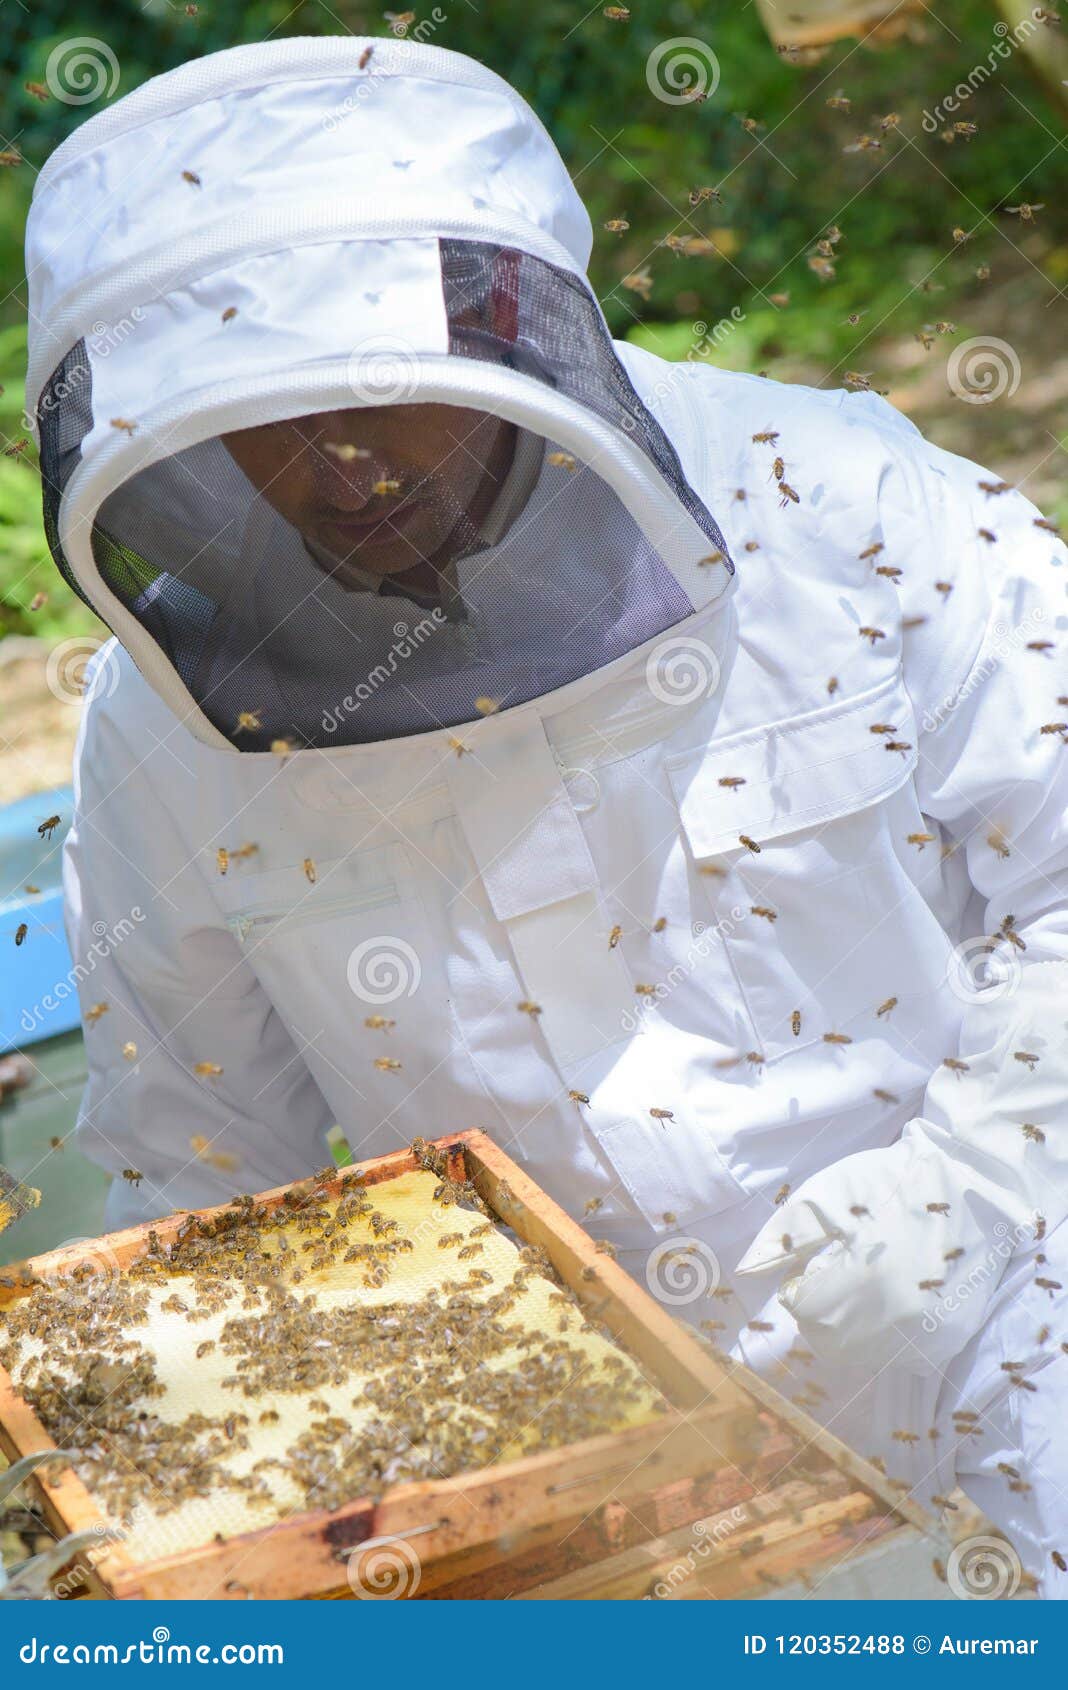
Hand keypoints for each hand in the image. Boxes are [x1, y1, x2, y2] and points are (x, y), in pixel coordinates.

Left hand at [736, 1135, 1033, 1374]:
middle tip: (837, 1274)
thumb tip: (745, 1273)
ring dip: (849, 1327)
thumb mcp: (825, 1197)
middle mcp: (897, 1320)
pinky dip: (884, 1334)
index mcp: (862, 1282)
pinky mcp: (948, 1340)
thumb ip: (782, 1239)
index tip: (814, 1263)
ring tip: (865, 1284)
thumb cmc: (889, 1183)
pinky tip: (892, 1297)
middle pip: (829, 1340)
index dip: (798, 1285)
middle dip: (819, 1312)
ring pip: (861, 1353)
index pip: (802, 1311)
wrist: (968, 1183)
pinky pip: (898, 1355)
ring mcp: (927, 1336)